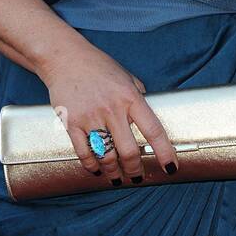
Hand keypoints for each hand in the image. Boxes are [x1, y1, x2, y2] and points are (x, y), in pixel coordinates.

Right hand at [39, 37, 177, 183]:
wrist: (65, 58)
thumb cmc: (99, 67)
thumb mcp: (127, 77)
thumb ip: (139, 97)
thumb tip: (148, 117)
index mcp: (131, 98)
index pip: (154, 130)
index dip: (164, 152)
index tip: (171, 167)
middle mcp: (112, 109)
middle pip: (129, 151)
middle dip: (135, 169)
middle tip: (137, 176)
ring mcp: (91, 117)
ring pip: (106, 156)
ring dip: (113, 172)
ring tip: (117, 177)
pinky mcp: (71, 123)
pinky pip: (83, 152)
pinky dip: (91, 165)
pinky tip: (96, 169)